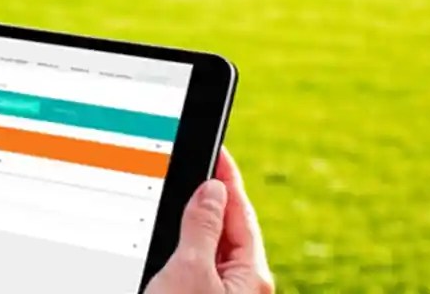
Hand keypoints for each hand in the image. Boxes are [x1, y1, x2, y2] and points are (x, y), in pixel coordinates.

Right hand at [145, 148, 273, 293]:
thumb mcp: (189, 268)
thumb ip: (202, 227)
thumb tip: (212, 190)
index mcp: (251, 275)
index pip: (241, 213)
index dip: (229, 179)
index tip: (218, 149)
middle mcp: (244, 285)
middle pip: (232, 229)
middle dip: (215, 197)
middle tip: (202, 163)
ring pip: (215, 247)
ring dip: (199, 222)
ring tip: (188, 193)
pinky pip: (202, 263)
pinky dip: (191, 243)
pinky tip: (177, 237)